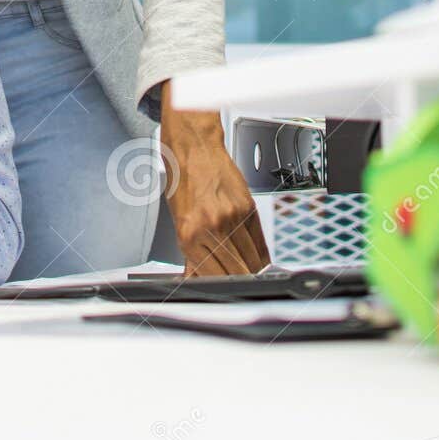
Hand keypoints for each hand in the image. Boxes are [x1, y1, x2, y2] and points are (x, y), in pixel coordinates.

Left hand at [161, 91, 270, 275]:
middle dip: (238, 282)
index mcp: (189, 234)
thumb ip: (192, 251)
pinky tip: (255, 255)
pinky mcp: (247, 207)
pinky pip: (259, 241)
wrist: (193, 149)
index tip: (225, 290)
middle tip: (239, 285)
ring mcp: (231, 217)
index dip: (221, 288)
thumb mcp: (179, 220)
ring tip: (248, 271)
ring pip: (252, 260)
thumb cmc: (183, 181)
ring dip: (252, 270)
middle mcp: (211, 227)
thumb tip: (199, 276)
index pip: (213, 276)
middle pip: (236, 272)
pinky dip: (259, 252)